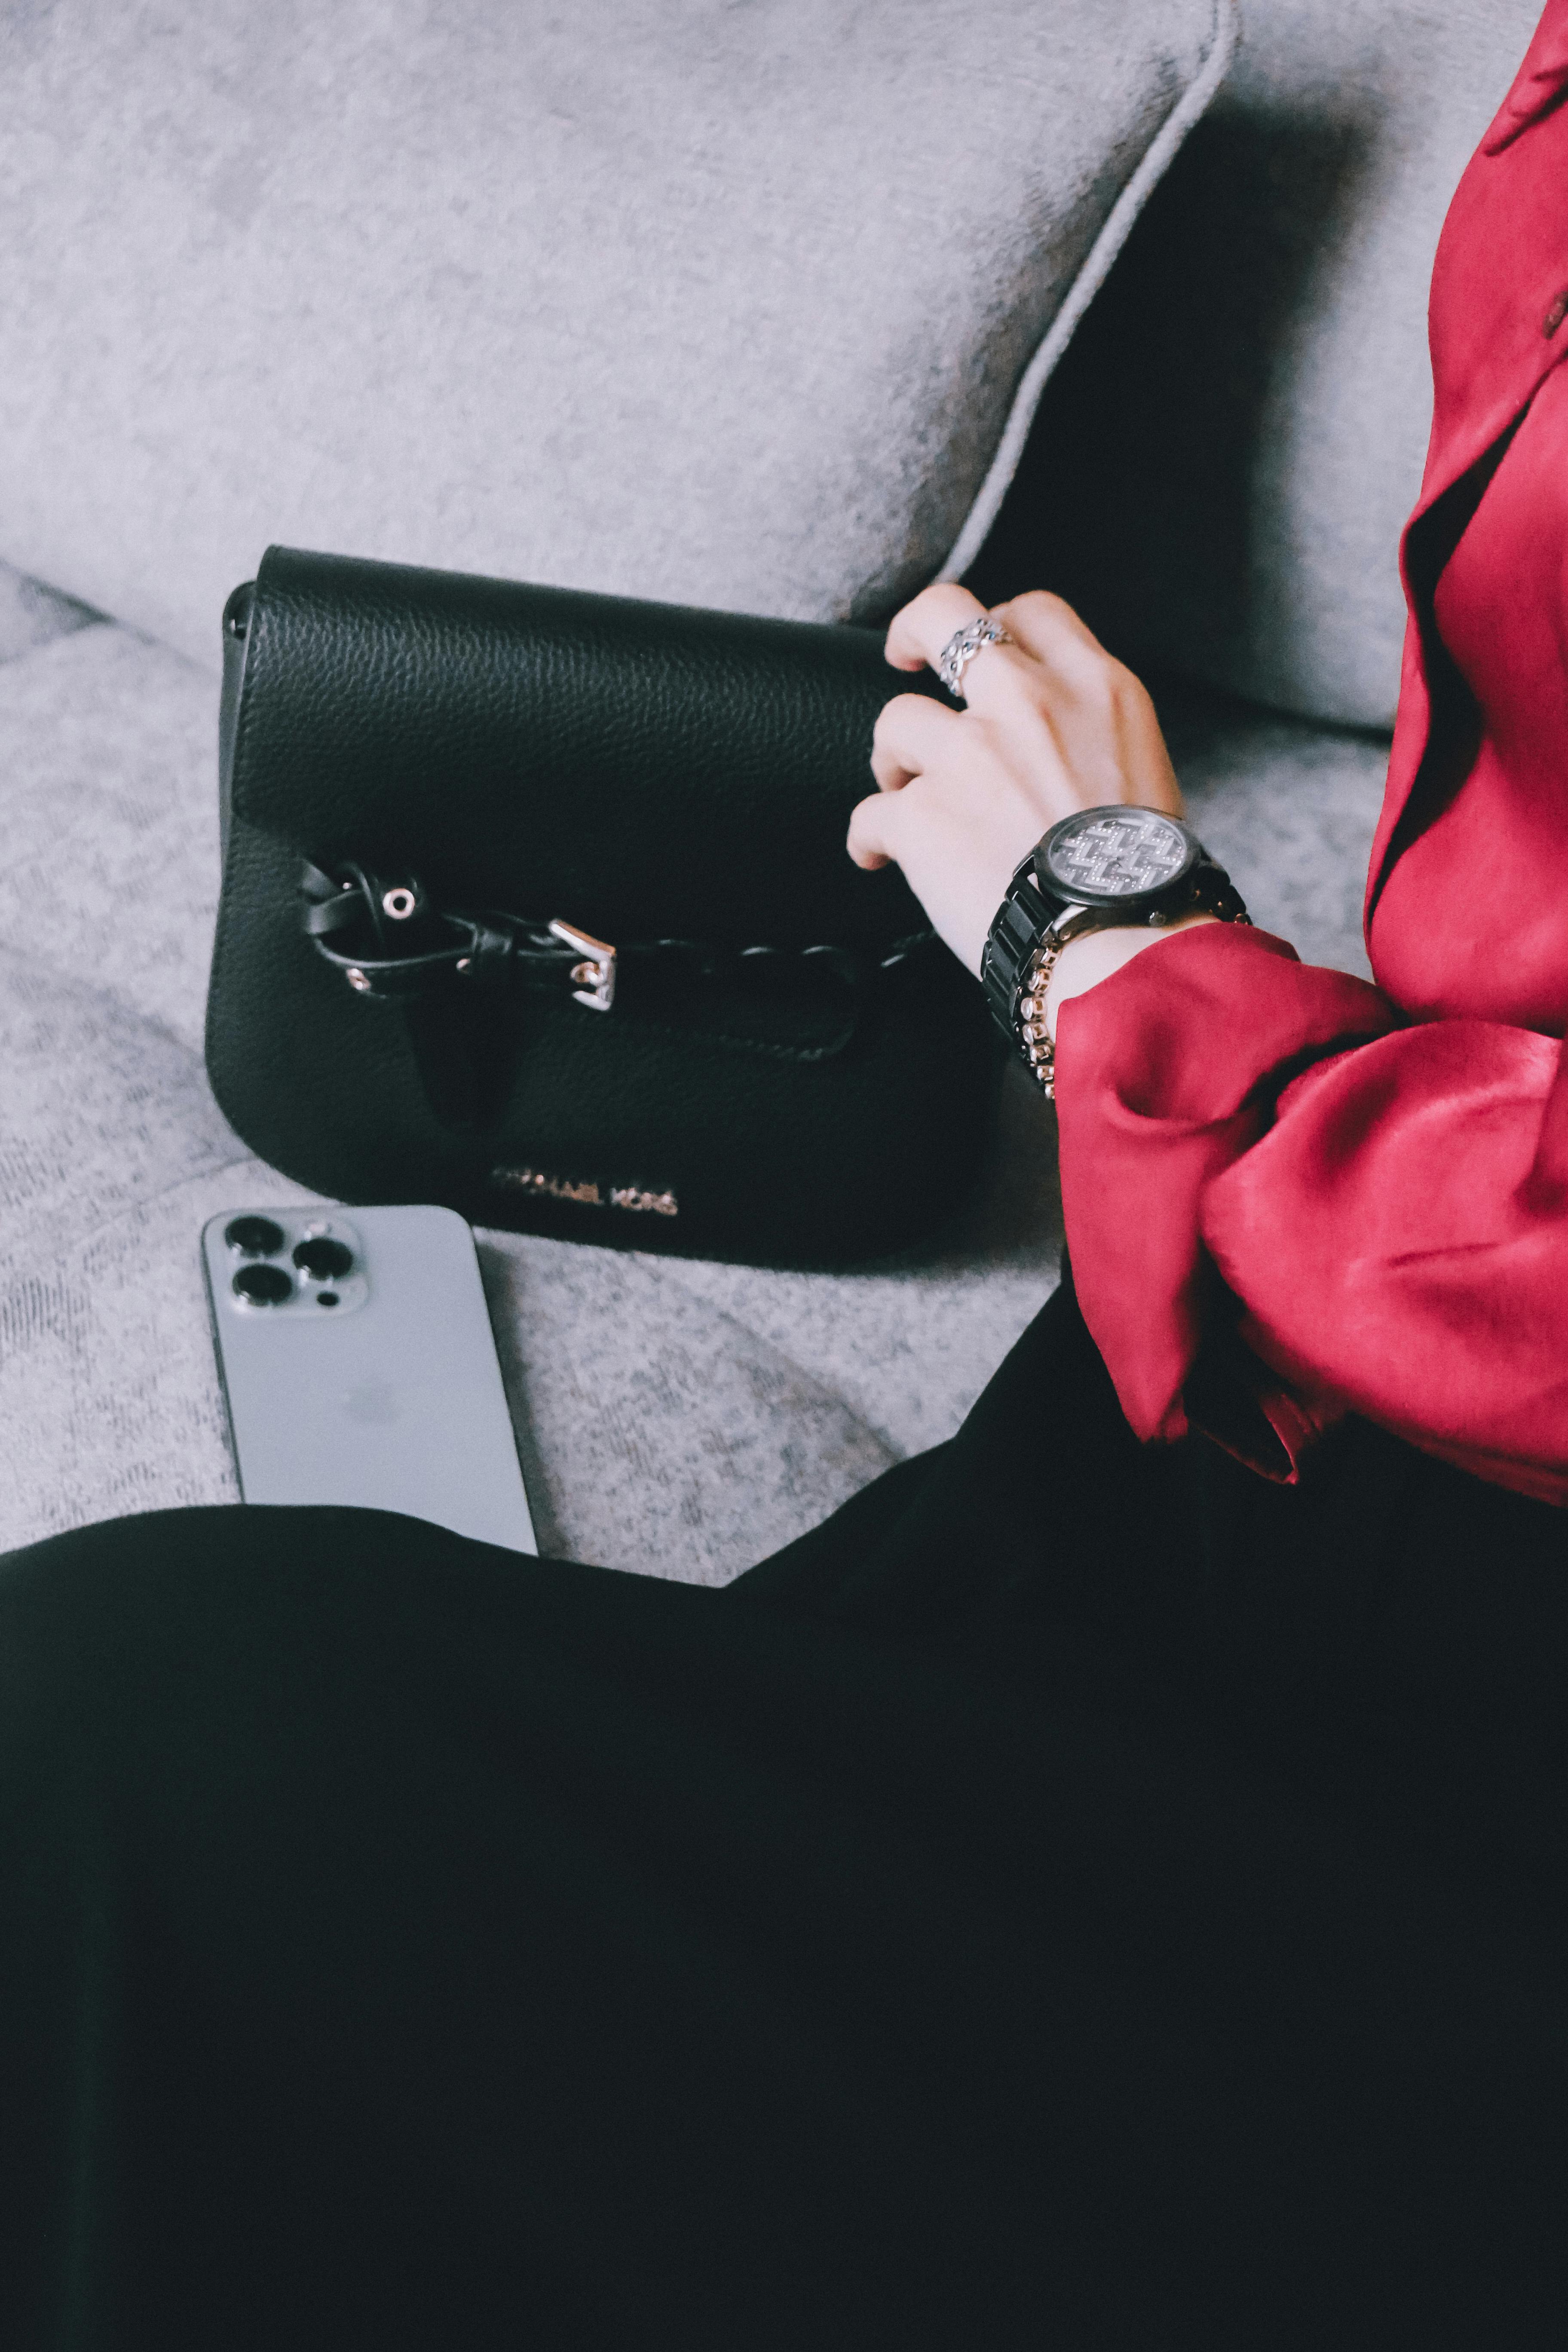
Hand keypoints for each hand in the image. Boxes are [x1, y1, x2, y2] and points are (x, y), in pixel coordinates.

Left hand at [846, 584, 1191, 999]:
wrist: (1120, 937)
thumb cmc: (1139, 875)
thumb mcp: (1140, 769)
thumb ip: (1087, 732)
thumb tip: (1050, 743)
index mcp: (1093, 688)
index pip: (1032, 611)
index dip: (997, 627)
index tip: (981, 650)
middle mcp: (1027, 702)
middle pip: (943, 617)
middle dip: (912, 631)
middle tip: (902, 656)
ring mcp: (969, 753)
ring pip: (896, 722)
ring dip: (895, 763)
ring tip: (906, 800)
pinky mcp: (921, 813)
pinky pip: (870, 814)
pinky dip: (871, 840)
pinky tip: (881, 859)